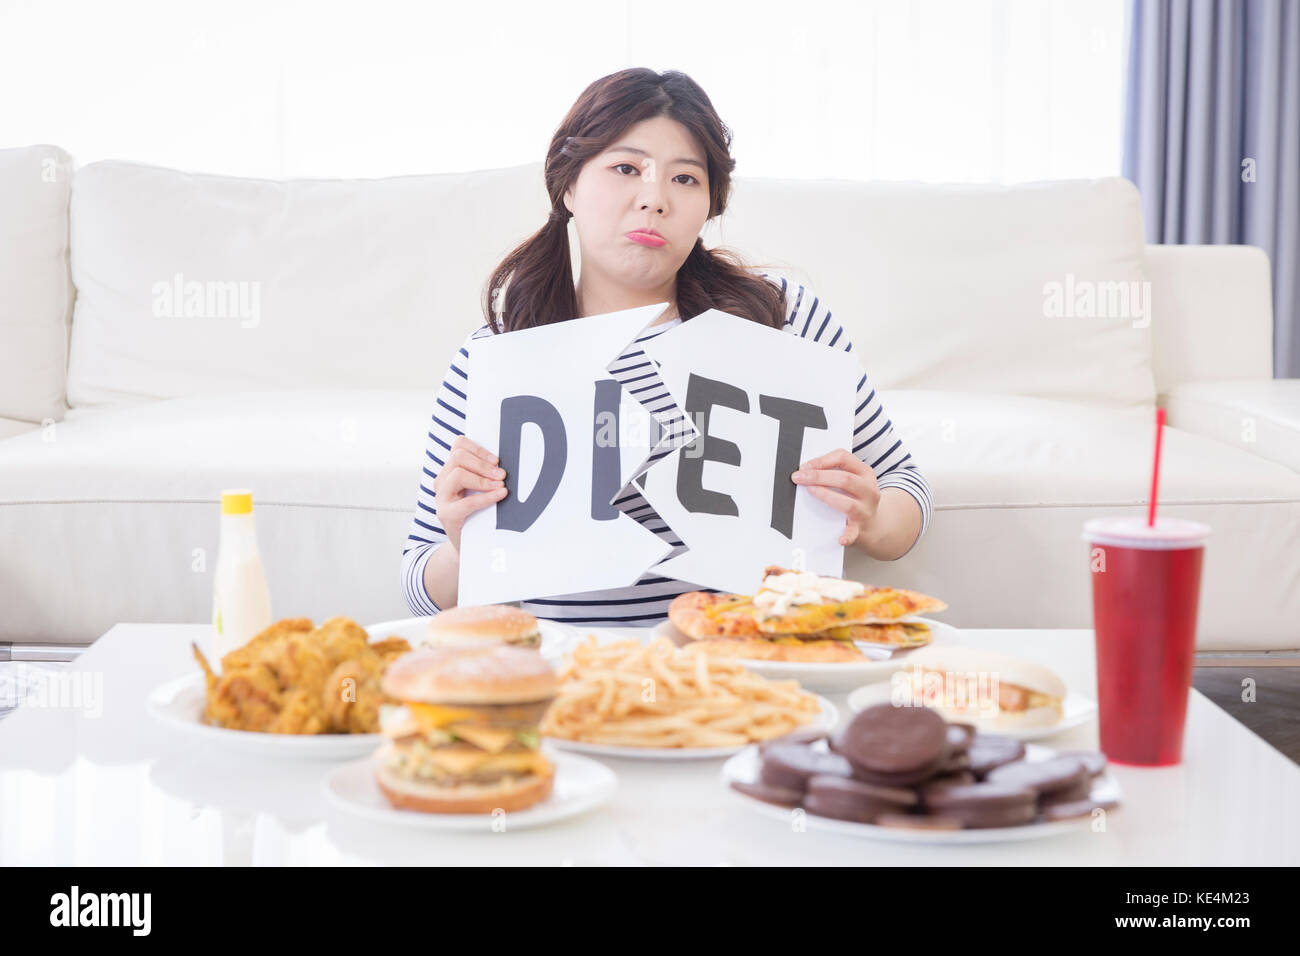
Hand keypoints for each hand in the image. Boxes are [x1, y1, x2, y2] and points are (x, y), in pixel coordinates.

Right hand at [434, 436, 507, 551]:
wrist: (468, 544)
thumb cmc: (477, 513)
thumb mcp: (479, 489)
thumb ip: (485, 474)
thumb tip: (505, 464)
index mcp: (450, 470)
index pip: (458, 445)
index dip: (479, 449)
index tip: (496, 459)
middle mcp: (443, 481)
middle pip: (458, 457)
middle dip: (483, 463)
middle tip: (502, 474)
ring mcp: (441, 497)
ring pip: (458, 474)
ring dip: (483, 478)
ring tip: (500, 485)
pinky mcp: (446, 514)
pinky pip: (467, 501)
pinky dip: (486, 497)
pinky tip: (499, 495)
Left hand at [791, 448, 881, 546]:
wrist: (876, 524)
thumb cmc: (858, 498)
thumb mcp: (854, 479)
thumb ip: (834, 471)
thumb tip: (806, 470)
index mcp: (865, 473)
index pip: (844, 458)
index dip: (822, 460)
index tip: (805, 466)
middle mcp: (868, 490)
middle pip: (845, 479)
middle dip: (819, 476)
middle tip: (800, 477)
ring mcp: (866, 510)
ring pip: (847, 503)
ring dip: (826, 495)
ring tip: (810, 491)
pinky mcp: (860, 528)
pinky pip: (853, 532)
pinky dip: (846, 535)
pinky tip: (840, 538)